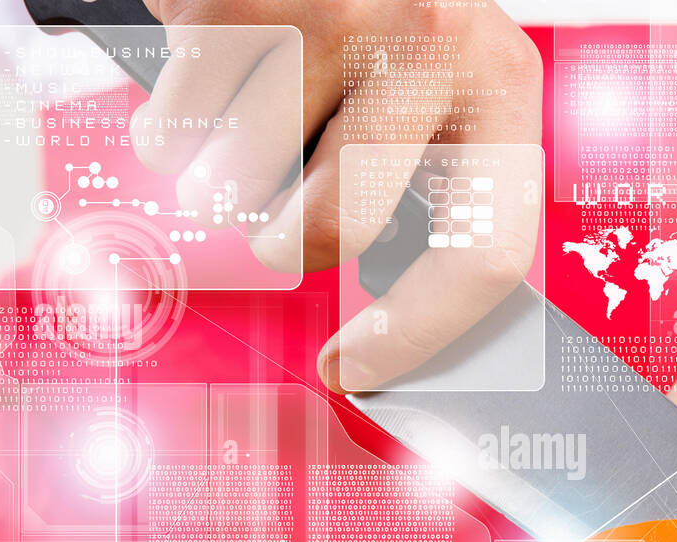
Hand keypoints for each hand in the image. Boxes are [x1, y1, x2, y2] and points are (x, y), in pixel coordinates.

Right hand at [132, 1, 542, 390]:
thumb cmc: (377, 22)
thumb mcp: (434, 92)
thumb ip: (427, 190)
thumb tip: (385, 342)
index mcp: (501, 89)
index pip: (485, 252)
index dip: (416, 333)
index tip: (354, 369)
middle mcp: (434, 42)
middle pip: (335, 229)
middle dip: (288, 243)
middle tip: (282, 221)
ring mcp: (339, 11)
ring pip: (239, 177)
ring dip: (221, 172)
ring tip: (249, 114)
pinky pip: (176, 118)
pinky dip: (175, 117)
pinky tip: (215, 72)